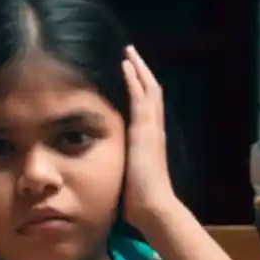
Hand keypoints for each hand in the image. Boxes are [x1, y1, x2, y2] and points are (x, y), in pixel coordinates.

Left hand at [121, 46, 179, 229]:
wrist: (154, 207)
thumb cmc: (140, 200)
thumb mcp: (129, 175)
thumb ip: (123, 165)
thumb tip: (106, 168)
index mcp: (150, 139)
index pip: (147, 106)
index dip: (140, 88)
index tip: (131, 72)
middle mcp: (154, 130)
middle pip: (151, 92)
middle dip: (141, 72)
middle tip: (131, 53)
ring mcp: (151, 128)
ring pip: (148, 89)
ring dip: (138, 69)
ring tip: (129, 52)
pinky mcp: (145, 130)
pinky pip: (140, 98)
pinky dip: (134, 79)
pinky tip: (125, 65)